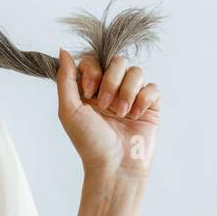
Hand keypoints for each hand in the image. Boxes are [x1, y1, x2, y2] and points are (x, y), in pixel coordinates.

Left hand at [55, 49, 161, 177]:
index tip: (89, 92)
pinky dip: (144, 99)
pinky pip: (153, 86)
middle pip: (118, 61)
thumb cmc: (89, 142)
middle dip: (112, 82)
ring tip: (122, 114)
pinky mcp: (150, 106)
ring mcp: (132, 96)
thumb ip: (65, 79)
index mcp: (91, 89)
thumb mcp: (69, 110)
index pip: (95, 60)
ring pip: (136, 71)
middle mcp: (112, 90)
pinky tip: (136, 115)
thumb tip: (63, 50)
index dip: (93, 70)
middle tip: (106, 106)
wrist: (115, 165)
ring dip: (127, 92)